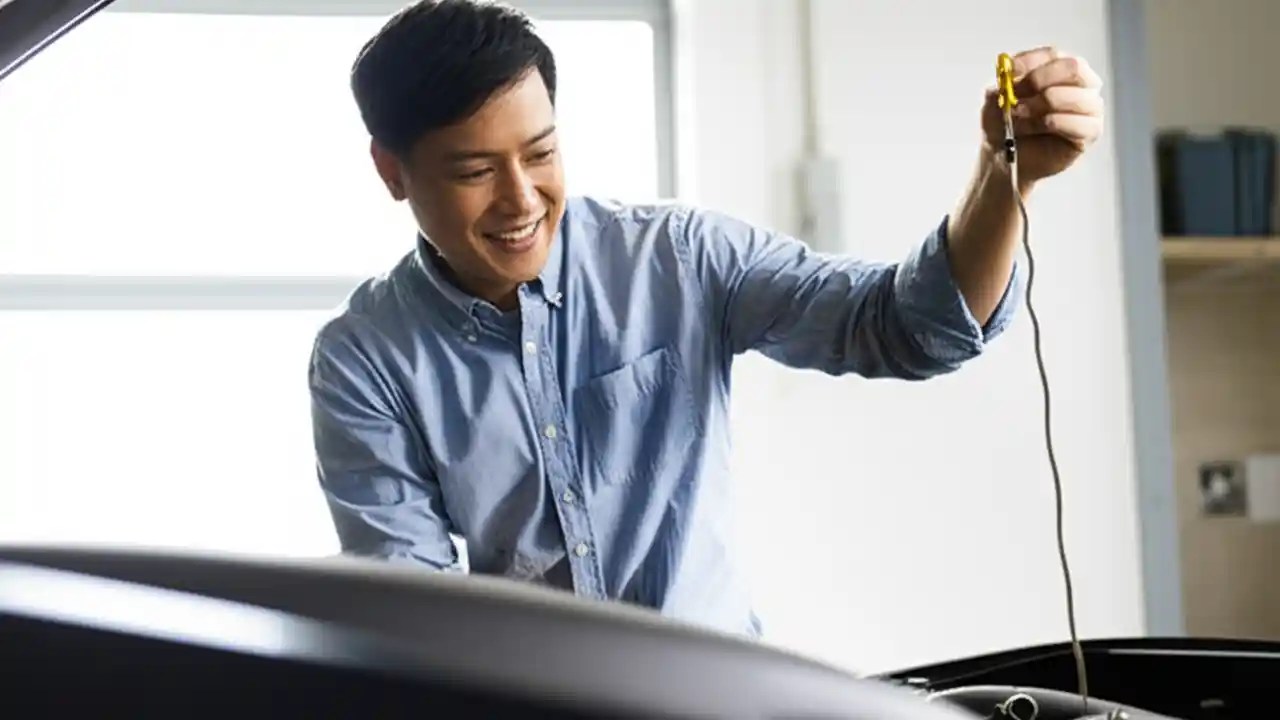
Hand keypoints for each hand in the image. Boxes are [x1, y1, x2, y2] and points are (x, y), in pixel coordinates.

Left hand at [981, 47, 1104, 187]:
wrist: (1004, 159)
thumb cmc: (1004, 125)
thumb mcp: (996, 99)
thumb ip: (1004, 81)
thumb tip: (1011, 69)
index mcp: (1058, 67)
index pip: (1053, 54)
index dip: (1030, 63)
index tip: (1010, 74)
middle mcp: (1080, 82)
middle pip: (1073, 67)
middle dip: (1040, 80)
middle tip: (1016, 98)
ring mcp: (1089, 105)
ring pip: (1074, 95)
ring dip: (1040, 108)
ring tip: (1019, 119)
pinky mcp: (1091, 130)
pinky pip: (1080, 122)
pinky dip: (1052, 124)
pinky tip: (1036, 129)